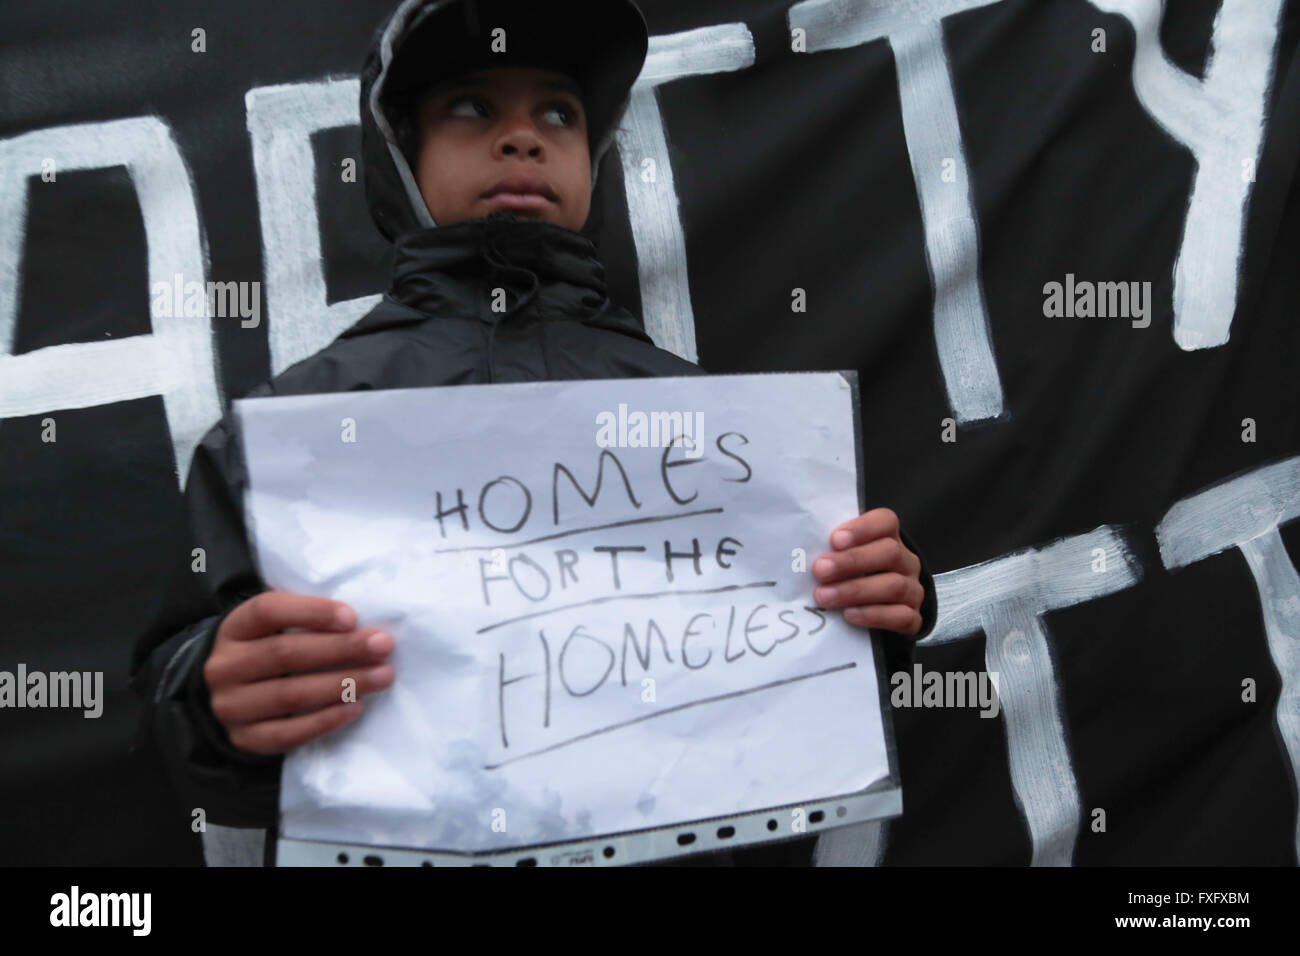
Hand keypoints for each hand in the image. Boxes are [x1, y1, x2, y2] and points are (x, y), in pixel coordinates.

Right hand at [204, 592, 395, 754]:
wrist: (233, 694)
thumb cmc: (269, 649)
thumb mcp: (275, 627)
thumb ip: (308, 620)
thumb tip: (363, 627)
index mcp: (234, 628)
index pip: (267, 611)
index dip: (312, 611)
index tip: (353, 617)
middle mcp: (224, 666)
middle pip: (285, 653)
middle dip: (341, 648)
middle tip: (383, 645)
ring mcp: (230, 706)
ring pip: (290, 695)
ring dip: (342, 684)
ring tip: (382, 676)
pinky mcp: (244, 738)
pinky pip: (287, 733)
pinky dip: (325, 720)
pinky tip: (355, 708)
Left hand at [811, 507, 924, 635]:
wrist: (885, 613)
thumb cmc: (855, 577)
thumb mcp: (845, 557)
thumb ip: (832, 550)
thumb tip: (799, 551)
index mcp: (889, 539)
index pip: (885, 522)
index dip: (862, 528)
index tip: (834, 539)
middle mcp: (905, 562)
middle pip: (889, 553)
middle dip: (851, 561)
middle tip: (820, 570)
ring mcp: (913, 590)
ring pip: (894, 586)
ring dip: (855, 591)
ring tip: (824, 597)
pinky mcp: (913, 618)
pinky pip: (901, 616)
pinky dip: (873, 615)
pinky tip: (849, 615)